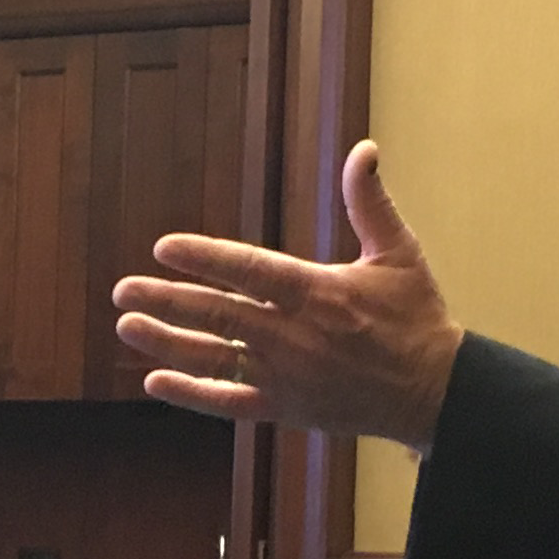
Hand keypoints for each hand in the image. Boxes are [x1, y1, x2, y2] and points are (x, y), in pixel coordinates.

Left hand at [112, 141, 463, 446]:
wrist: (435, 393)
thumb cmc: (416, 318)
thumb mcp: (399, 253)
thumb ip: (370, 202)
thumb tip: (364, 149)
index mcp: (319, 293)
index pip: (250, 271)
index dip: (205, 258)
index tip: (164, 247)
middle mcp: (295, 336)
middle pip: (219, 315)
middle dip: (168, 300)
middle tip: (124, 289)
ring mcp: (286, 376)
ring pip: (214, 358)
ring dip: (167, 343)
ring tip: (127, 326)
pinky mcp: (285, 408)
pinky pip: (230, 402)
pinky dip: (192, 395)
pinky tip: (156, 383)